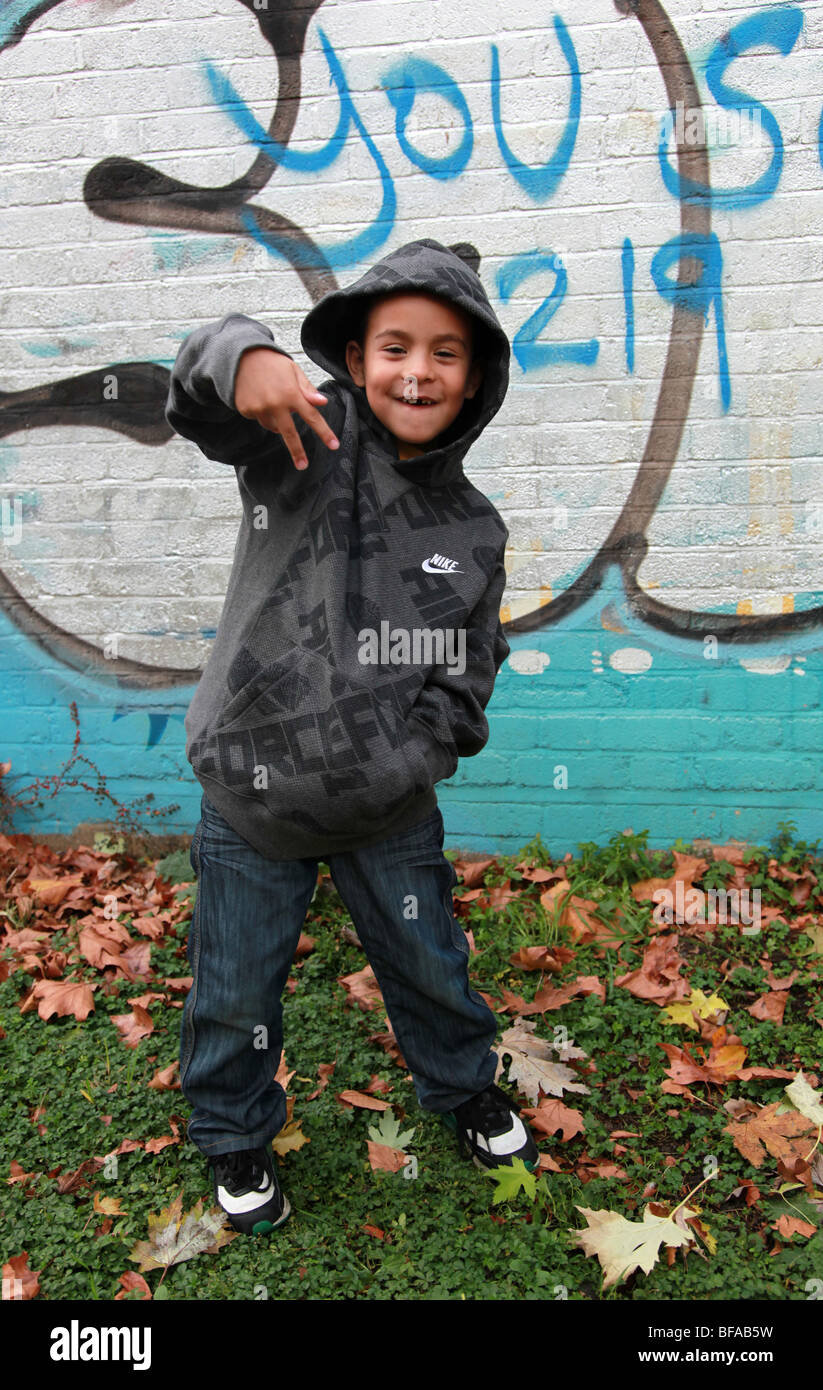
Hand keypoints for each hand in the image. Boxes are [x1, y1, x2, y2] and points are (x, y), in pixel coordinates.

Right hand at [234, 347, 339, 469]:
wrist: (240, 356)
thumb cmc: (272, 363)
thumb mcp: (293, 371)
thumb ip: (308, 389)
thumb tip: (323, 403)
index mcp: (291, 393)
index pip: (312, 417)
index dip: (324, 432)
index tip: (334, 445)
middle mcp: (275, 403)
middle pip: (290, 434)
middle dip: (297, 451)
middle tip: (303, 465)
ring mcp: (259, 408)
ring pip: (273, 426)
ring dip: (277, 420)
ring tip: (272, 399)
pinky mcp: (246, 410)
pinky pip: (259, 418)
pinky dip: (262, 412)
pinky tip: (258, 396)